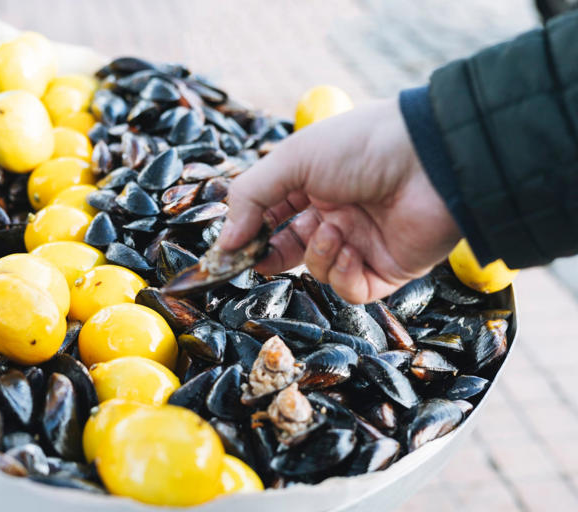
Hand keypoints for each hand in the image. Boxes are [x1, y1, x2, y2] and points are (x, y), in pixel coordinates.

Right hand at [216, 98, 460, 303]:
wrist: (430, 159)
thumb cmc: (361, 146)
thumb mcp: (292, 159)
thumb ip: (251, 197)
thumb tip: (224, 242)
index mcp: (314, 185)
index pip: (272, 217)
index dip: (251, 233)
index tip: (231, 248)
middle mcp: (336, 214)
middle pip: (291, 249)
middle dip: (271, 255)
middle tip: (256, 258)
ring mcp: (362, 242)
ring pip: (319, 270)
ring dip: (318, 255)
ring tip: (333, 231)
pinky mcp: (387, 268)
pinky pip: (352, 288)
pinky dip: (343, 274)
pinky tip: (349, 249)